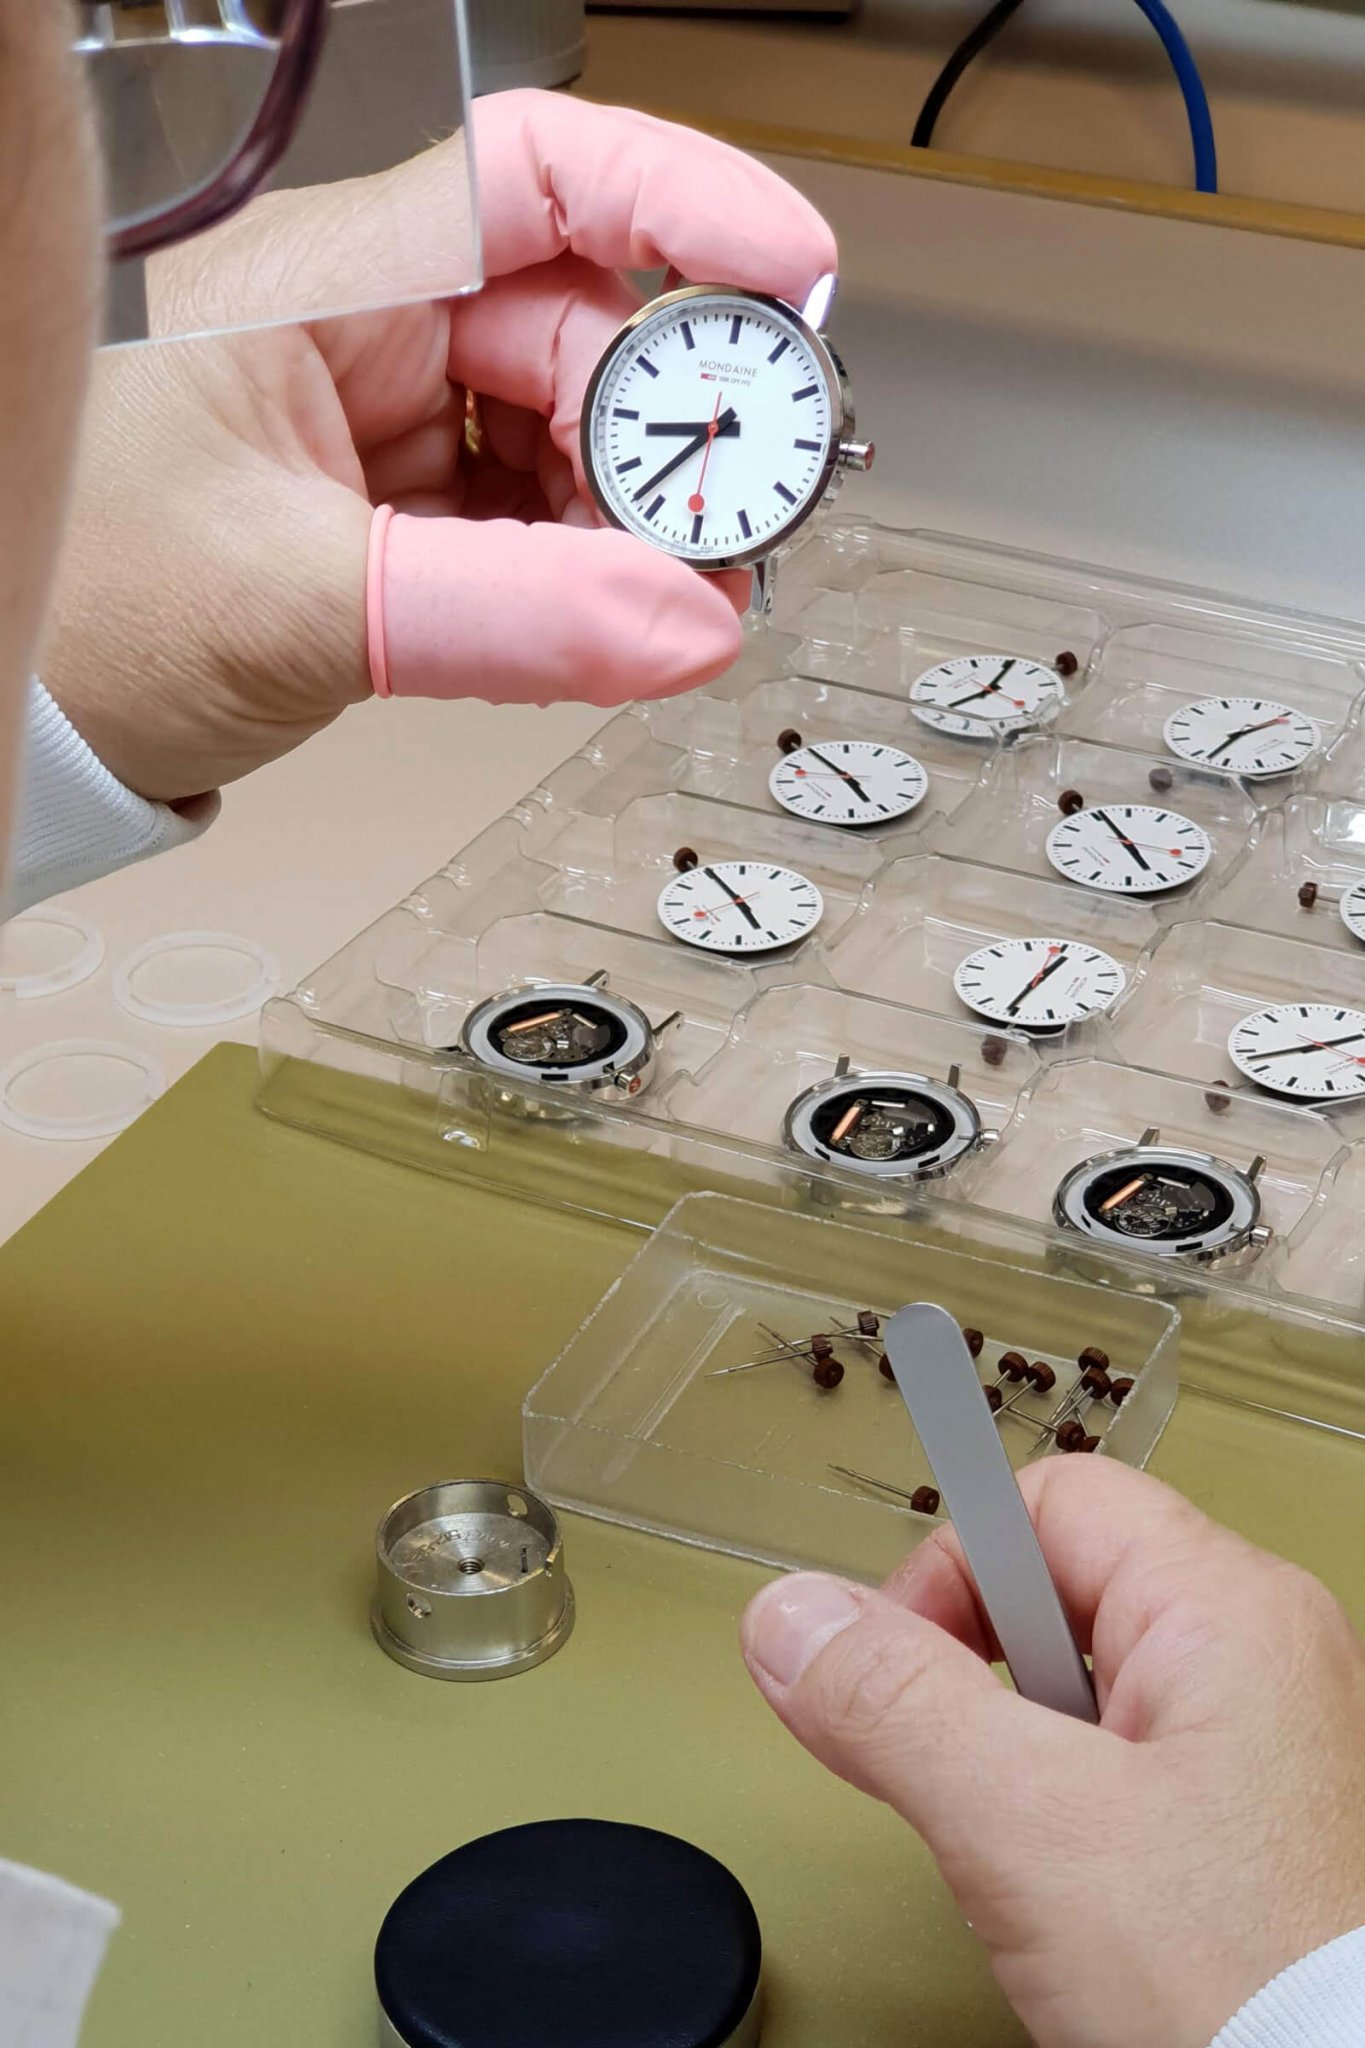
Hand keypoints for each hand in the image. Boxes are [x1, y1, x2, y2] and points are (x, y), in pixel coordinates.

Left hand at [41, 92, 835, 802]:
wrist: (32, 720)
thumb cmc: (85, 610)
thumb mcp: (303, 606)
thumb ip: (506, 618)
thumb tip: (681, 625)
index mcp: (315, 285)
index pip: (531, 176)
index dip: (680, 202)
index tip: (789, 279)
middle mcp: (363, 332)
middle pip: (581, 324)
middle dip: (673, 426)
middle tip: (729, 525)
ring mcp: (388, 421)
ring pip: (571, 430)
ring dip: (637, 515)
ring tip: (661, 597)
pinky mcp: (403, 509)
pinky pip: (536, 513)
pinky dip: (586, 569)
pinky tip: (603, 614)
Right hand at [741, 1458, 1364, 2047]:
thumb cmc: (1258, 1990)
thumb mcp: (1029, 1829)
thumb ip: (895, 1705)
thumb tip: (792, 1618)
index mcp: (1230, 1610)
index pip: (1050, 1499)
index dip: (949, 1567)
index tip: (885, 1657)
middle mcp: (1262, 1656)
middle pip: (1061, 1593)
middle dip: (980, 1684)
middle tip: (963, 1778)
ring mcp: (1268, 1744)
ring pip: (1085, 1695)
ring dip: (1023, 1765)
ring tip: (1032, 1861)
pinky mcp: (1259, 1826)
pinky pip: (1128, 1771)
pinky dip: (1073, 1820)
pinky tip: (1076, 1900)